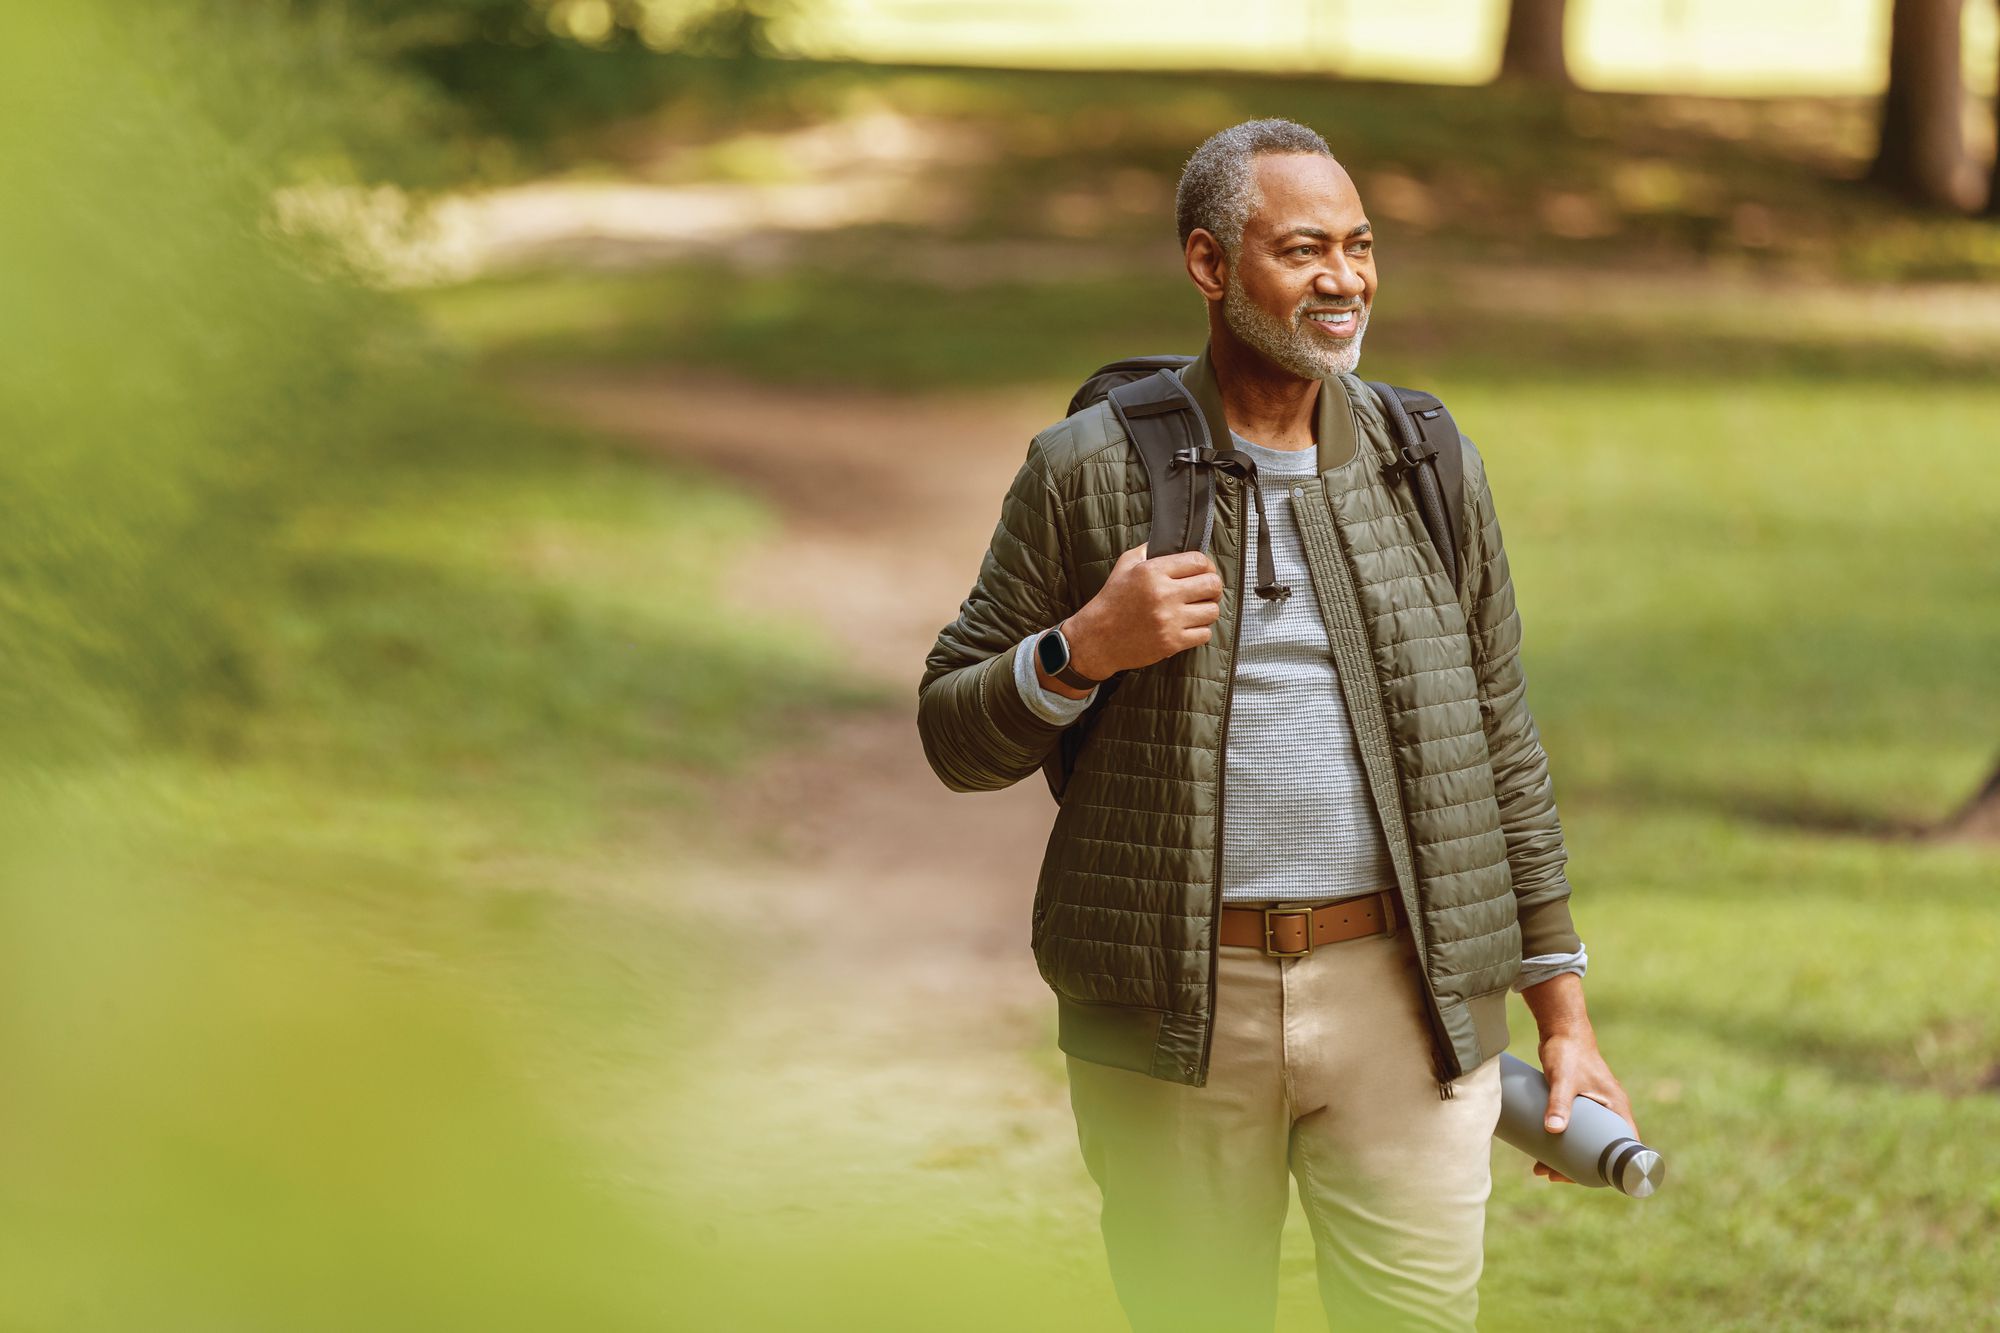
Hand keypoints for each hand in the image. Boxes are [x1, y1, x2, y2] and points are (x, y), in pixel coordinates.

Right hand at [1063, 542, 1221, 680]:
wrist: (1097, 638)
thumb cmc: (1112, 600)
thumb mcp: (1126, 565)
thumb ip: (1150, 549)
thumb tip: (1174, 540)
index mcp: (1153, 571)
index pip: (1199, 561)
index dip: (1208, 566)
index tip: (1204, 572)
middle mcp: (1163, 594)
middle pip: (1212, 585)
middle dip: (1213, 587)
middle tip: (1205, 592)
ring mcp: (1169, 620)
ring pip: (1212, 611)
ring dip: (1207, 610)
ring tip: (1195, 610)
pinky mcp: (1171, 642)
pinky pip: (1205, 634)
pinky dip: (1200, 631)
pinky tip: (1188, 627)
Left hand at [1533, 1028, 1637, 1185]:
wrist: (1561, 1028)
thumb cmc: (1569, 1051)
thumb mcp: (1563, 1079)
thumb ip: (1559, 1102)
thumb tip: (1554, 1130)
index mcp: (1617, 1108)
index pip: (1623, 1147)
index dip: (1608, 1168)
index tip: (1583, 1179)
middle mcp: (1610, 1110)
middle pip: (1600, 1149)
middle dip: (1578, 1167)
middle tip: (1550, 1176)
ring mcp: (1595, 1106)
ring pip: (1586, 1141)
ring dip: (1567, 1156)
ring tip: (1540, 1169)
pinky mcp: (1580, 1102)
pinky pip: (1576, 1129)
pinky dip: (1563, 1141)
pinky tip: (1544, 1149)